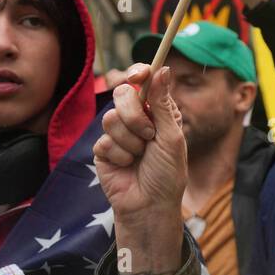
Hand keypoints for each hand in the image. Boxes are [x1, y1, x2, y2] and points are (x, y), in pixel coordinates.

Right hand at [94, 64, 186, 274]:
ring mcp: (118, 134)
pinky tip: (127, 167)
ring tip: (140, 156)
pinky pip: (103, 141)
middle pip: (122, 94)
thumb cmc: (168, 174)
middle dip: (134, 115)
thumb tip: (163, 69)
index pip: (143, 82)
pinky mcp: (102, 150)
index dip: (139, 74)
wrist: (150, 205)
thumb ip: (162, 104)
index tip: (140, 75)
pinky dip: (120, 156)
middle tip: (148, 135)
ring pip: (110, 117)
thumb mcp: (171, 137)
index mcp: (157, 112)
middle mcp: (136, 119)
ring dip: (130, 140)